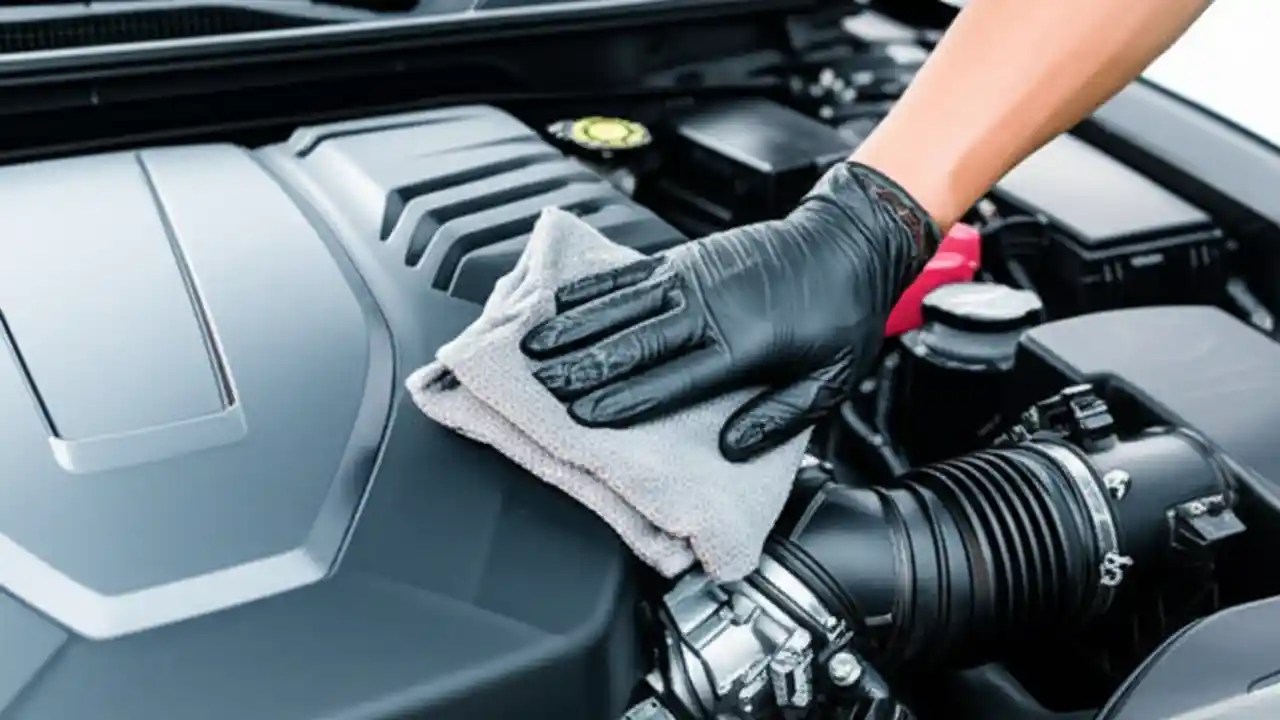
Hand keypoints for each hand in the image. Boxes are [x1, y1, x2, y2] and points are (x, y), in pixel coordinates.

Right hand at [521, 162, 939, 460]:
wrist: (850, 238)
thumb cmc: (843, 312)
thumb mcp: (832, 379)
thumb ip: (780, 416)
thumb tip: (731, 450)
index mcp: (743, 347)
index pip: (672, 379)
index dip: (625, 398)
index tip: (583, 413)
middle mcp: (708, 309)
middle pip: (634, 341)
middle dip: (581, 363)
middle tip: (537, 382)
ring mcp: (694, 278)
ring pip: (622, 305)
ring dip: (574, 325)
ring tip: (532, 344)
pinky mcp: (688, 259)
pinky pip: (632, 274)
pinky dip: (595, 288)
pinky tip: (562, 299)